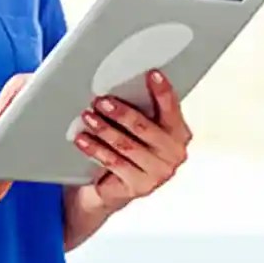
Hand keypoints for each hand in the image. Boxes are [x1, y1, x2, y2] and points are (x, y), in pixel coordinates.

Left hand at [71, 68, 192, 213]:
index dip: (163, 91)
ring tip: (88, 117)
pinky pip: (114, 163)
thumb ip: (142, 108)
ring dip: (104, 129)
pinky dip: (96, 149)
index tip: (152, 74)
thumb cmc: (130, 147)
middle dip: (121, 113)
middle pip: (145, 128)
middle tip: (102, 101)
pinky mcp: (140, 187)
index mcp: (180, 133)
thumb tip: (121, 82)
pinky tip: (83, 140)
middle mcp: (175, 154)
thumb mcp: (139, 127)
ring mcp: (159, 174)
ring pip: (126, 146)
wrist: (116, 186)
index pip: (172, 108)